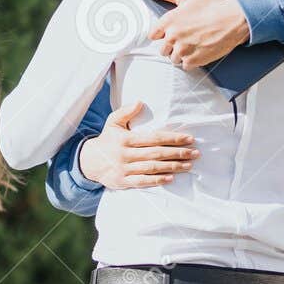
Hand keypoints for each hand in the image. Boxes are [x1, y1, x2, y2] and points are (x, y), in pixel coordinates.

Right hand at [77, 100, 197, 189]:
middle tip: (195, 153)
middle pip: (156, 154)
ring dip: (172, 167)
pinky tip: (170, 178)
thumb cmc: (107, 140)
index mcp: (125, 139)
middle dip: (177, 153)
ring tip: (188, 165)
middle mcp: (125, 154)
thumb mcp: (112, 123)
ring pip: (152, 168)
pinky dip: (157, 181)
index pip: (154, 138)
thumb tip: (140, 102)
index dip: (173, 138)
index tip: (189, 139)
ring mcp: (124, 169)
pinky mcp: (122, 182)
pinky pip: (142, 181)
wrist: (88, 161)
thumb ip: (125, 112)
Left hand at [140, 0, 249, 67]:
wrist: (232, 19)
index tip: (174, 31)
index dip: (164, 33)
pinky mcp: (193, 60)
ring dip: (181, 53)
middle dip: (173, 44)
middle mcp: (172, 37)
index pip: (153, 35)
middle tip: (187, 36)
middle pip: (163, 49)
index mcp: (168, 22)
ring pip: (173, 58)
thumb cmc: (210, 7)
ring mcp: (182, 50)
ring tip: (194, 43)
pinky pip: (185, 66)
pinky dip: (191, 60)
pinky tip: (199, 50)